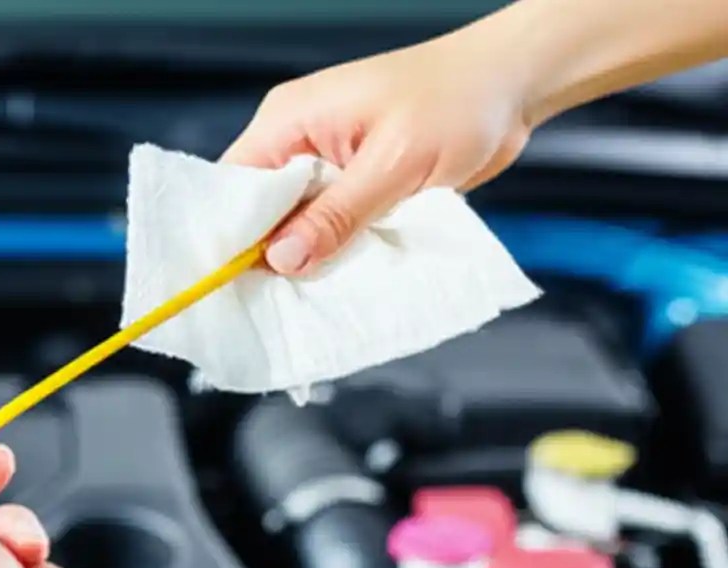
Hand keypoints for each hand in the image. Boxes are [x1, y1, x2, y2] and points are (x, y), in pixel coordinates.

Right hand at [222, 34, 531, 274]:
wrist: (513, 86)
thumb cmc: (458, 102)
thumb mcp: (394, 162)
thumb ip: (336, 214)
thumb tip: (281, 260)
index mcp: (289, 121)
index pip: (234, 186)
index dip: (232, 237)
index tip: (235, 286)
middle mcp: (299, 141)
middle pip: (260, 211)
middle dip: (270, 255)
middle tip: (276, 304)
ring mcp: (327, 163)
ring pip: (296, 223)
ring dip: (308, 256)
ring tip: (309, 299)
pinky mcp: (355, 182)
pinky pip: (330, 224)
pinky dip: (335, 250)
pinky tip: (341, 278)